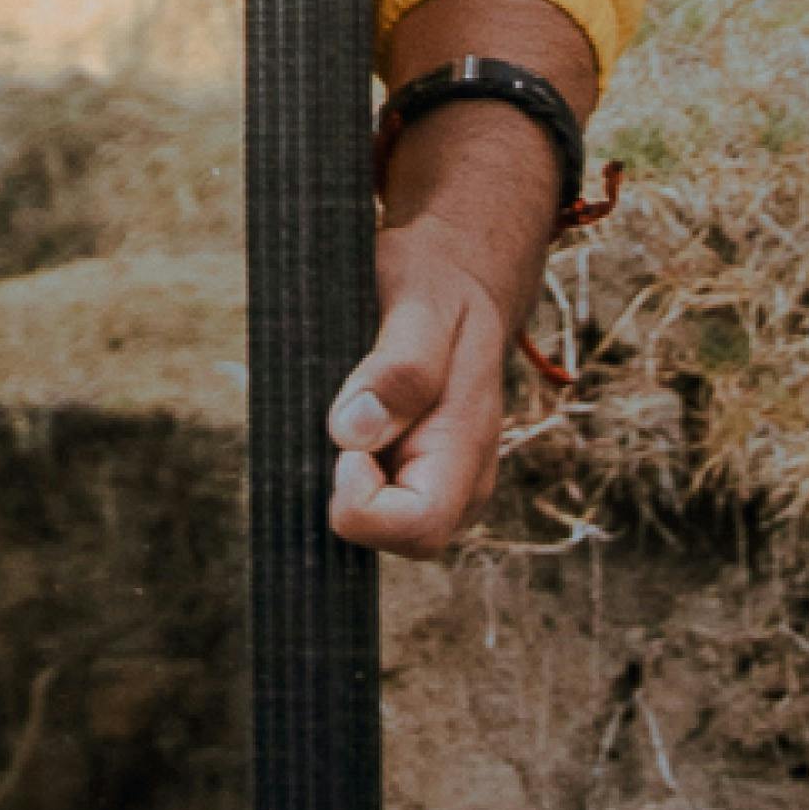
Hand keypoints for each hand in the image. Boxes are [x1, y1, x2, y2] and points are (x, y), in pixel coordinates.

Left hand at [326, 224, 510, 555]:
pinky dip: (343, 464)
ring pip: (377, 520)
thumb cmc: (437, 280)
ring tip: (342, 401)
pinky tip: (341, 416)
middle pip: (395, 539)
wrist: (460, 270)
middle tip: (340, 414)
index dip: (365, 503)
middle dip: (350, 492)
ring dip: (341, 476)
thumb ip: (398, 370)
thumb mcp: (418, 302)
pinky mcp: (414, 469)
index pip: (418, 528)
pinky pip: (372, 494)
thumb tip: (352, 434)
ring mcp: (440, 478)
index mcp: (468, 445)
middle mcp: (461, 478)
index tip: (342, 439)